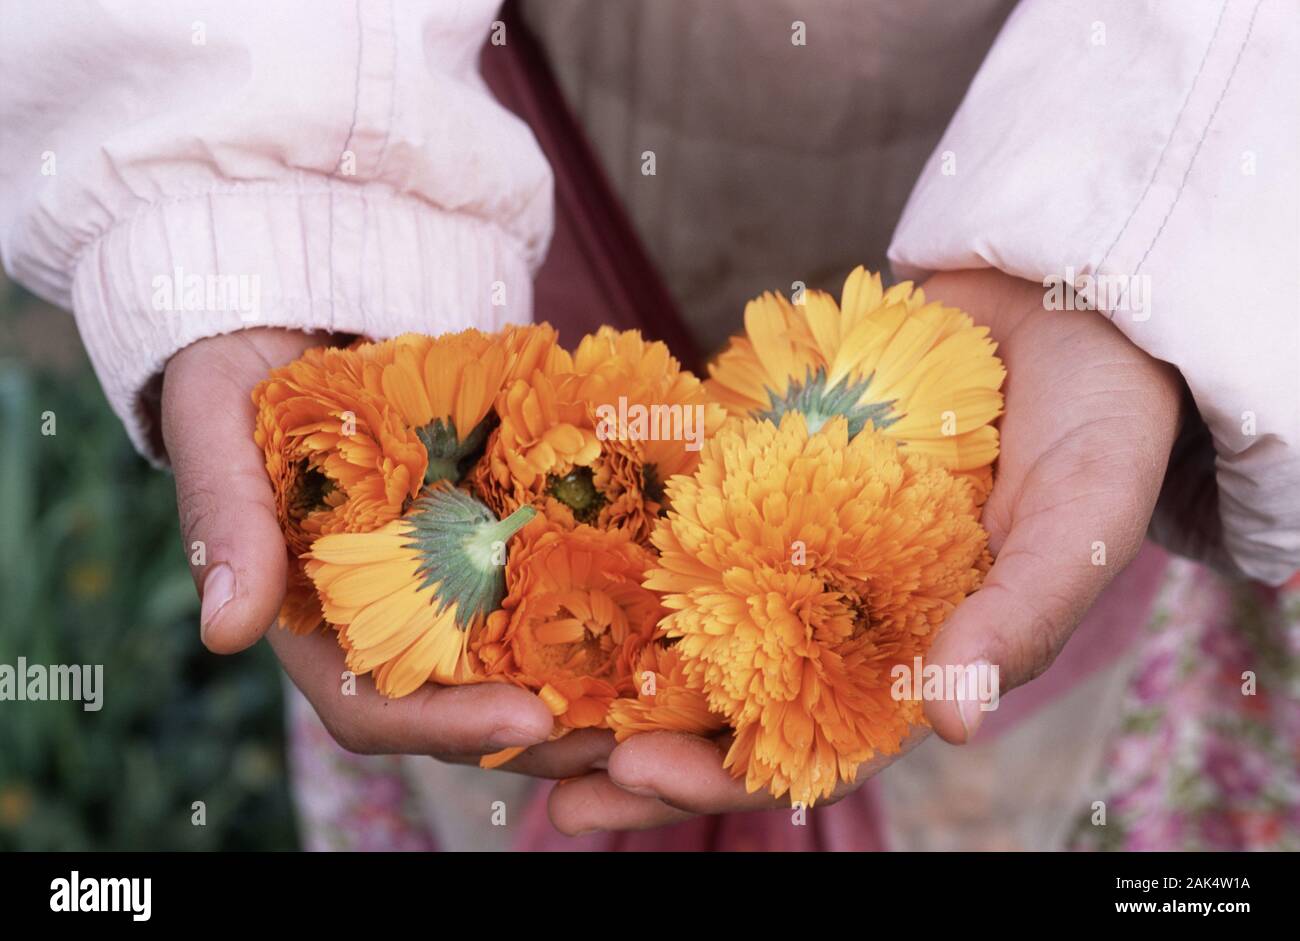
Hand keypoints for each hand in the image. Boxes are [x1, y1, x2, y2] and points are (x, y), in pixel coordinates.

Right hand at [160, 329, 611, 774]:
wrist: (297, 325)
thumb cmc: (244, 380)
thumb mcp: (215, 424)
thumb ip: (225, 519)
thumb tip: (226, 633)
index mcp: (312, 625)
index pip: (375, 710)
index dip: (448, 727)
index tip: (530, 719)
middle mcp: (385, 625)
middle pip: (464, 713)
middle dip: (543, 735)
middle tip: (626, 738)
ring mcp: (442, 591)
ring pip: (514, 671)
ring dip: (583, 696)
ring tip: (659, 702)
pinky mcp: (488, 548)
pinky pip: (543, 599)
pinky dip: (594, 618)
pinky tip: (656, 618)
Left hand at [545, 268, 1183, 834]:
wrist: (1066, 297)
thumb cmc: (1100, 416)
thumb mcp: (1082, 514)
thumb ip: (1023, 613)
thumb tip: (951, 722)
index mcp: (908, 653)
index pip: (803, 743)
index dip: (720, 775)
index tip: (637, 780)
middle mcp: (837, 608)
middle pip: (720, 694)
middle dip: (631, 733)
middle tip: (536, 762)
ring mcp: (791, 537)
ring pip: (685, 613)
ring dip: (603, 651)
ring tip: (504, 677)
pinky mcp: (759, 467)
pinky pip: (682, 509)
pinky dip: (621, 536)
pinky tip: (541, 547)